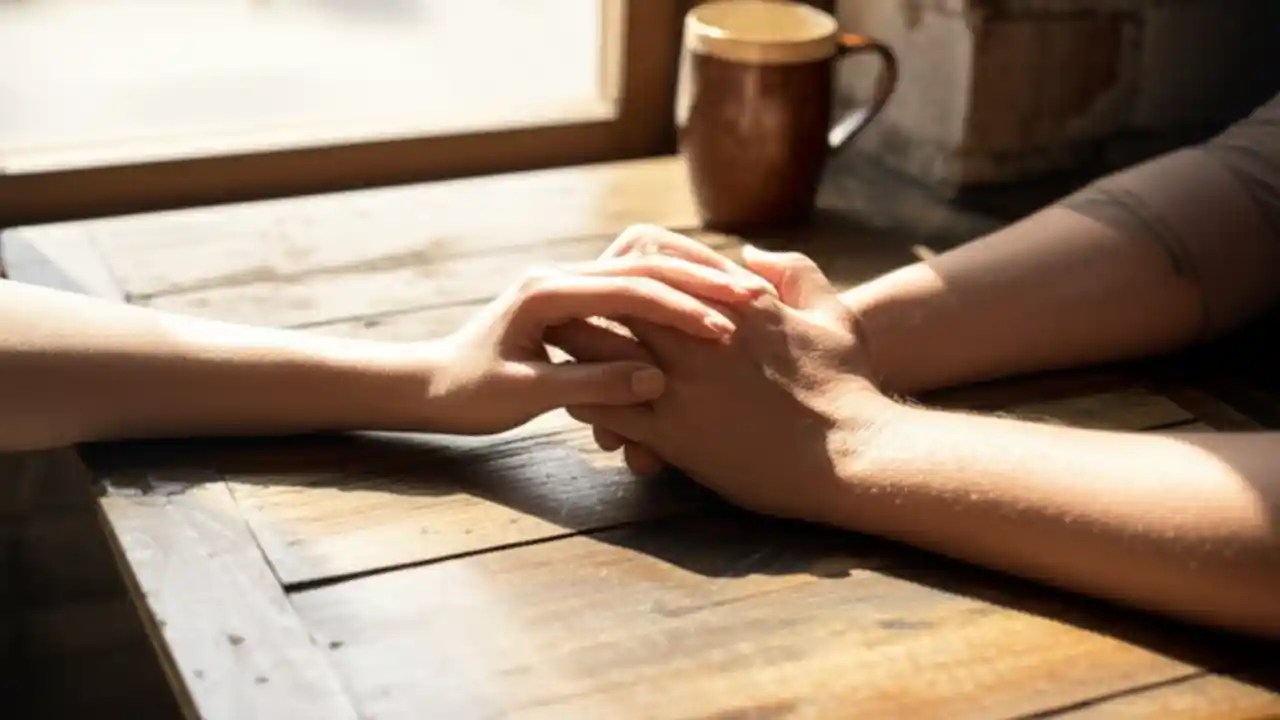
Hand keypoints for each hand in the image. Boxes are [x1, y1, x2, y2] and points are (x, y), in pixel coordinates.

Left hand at [416, 255, 766, 433]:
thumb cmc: (467, 394)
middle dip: (701, 283)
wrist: (426, 386)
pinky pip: (632, 295)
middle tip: (755, 299)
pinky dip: (672, 301)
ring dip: (693, 287)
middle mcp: (559, 278)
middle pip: (645, 269)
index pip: (629, 290)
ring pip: (644, 276)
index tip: (726, 327)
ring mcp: (567, 286)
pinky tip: (707, 312)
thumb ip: (589, 383)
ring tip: (744, 299)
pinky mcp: (573, 302)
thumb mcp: (525, 395)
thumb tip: (654, 376)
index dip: (681, 307)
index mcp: (546, 293)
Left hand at [567, 247, 897, 520]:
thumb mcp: (834, 314)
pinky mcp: (675, 436)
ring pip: (599, 354)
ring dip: (574, 351)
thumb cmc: (850, 386)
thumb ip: (795, 272)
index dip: (621, 271)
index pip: (656, 268)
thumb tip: (753, 252)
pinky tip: (573, 403)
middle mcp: (698, 339)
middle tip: (559, 311)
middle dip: (584, 305)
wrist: (854, 457)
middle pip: (613, 303)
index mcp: (733, 304)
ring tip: (552, 352)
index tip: (603, 278)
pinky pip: (609, 411)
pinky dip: (585, 402)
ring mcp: (683, 387)